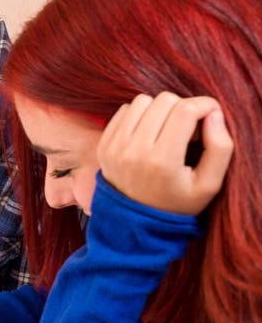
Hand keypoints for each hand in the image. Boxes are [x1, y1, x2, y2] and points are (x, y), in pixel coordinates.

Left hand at [98, 93, 233, 215]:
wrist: (137, 221)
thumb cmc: (178, 202)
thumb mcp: (209, 184)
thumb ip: (220, 148)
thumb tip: (214, 113)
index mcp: (163, 161)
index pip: (185, 110)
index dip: (205, 105)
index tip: (211, 114)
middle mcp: (134, 151)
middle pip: (164, 101)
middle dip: (183, 107)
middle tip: (188, 128)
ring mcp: (114, 147)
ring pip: (142, 101)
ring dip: (160, 109)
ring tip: (168, 129)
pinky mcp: (103, 144)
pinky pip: (124, 110)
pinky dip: (140, 114)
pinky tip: (149, 132)